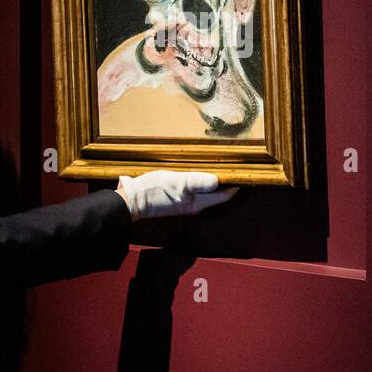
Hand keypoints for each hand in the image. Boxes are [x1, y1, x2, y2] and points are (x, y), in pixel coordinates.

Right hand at [116, 170, 236, 221]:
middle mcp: (194, 206)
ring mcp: (184, 203)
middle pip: (215, 195)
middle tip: (229, 166)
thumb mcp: (177, 182)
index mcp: (197, 203)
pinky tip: (193, 172)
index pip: (224, 195)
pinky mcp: (175, 199)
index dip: (234, 184)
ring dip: (210, 181)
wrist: (130, 201)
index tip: (240, 171)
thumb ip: (198, 182)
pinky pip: (193, 190)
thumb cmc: (153, 191)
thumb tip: (217, 181)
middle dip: (223, 182)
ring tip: (214, 167)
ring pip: (204, 192)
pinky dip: (198, 182)